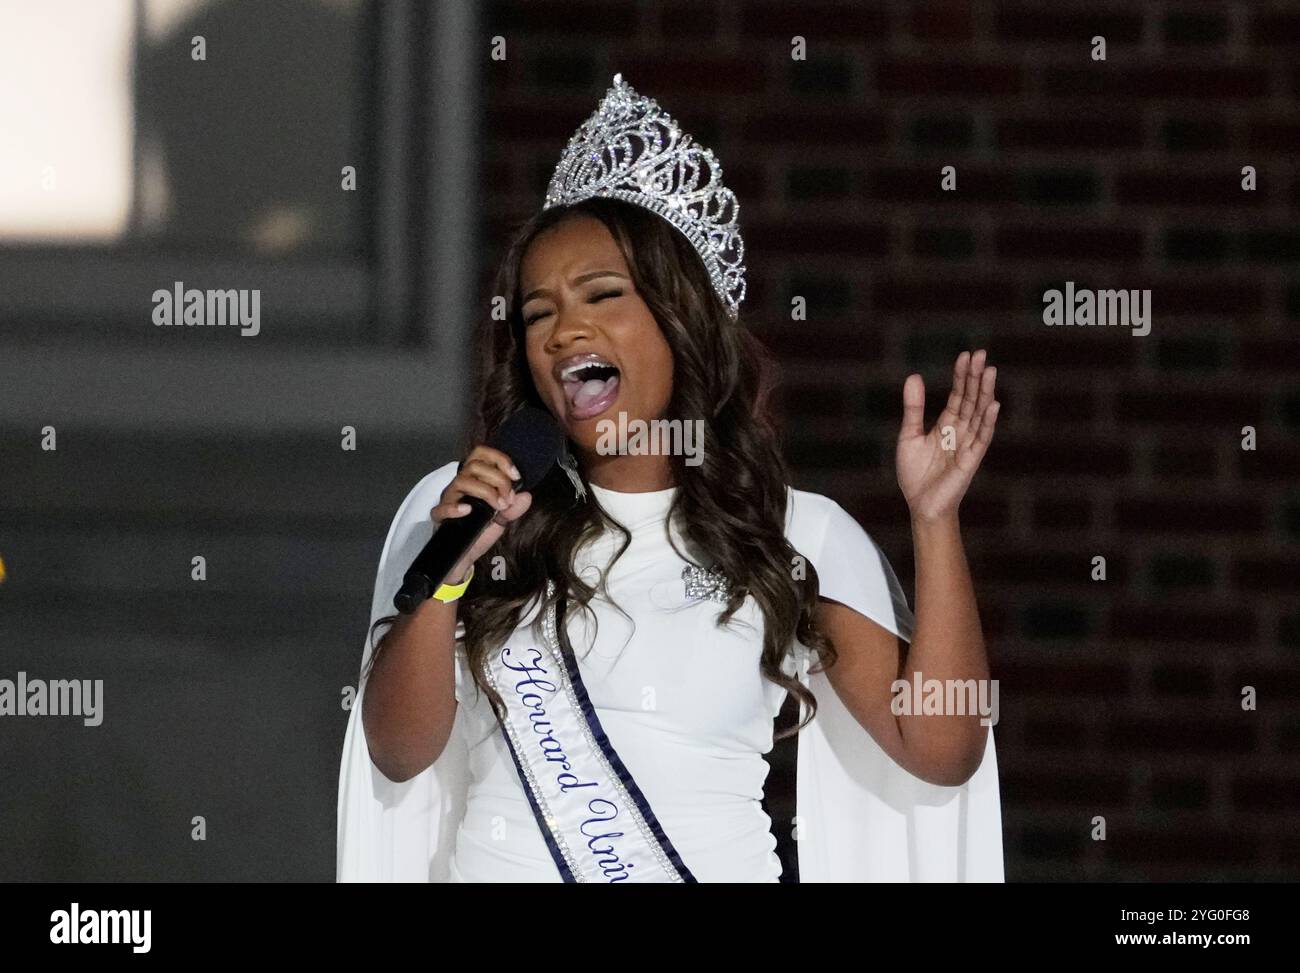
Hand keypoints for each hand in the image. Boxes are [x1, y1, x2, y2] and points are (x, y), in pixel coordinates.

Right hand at [431, 445, 533, 584]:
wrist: (464, 556)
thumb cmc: (479, 532)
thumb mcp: (502, 520)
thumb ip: (513, 508)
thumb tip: (526, 496)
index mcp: (474, 480)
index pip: (481, 454)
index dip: (499, 459)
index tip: (515, 475)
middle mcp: (460, 486)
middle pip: (474, 466)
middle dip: (498, 479)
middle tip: (508, 499)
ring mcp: (449, 499)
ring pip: (462, 481)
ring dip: (485, 491)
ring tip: (498, 507)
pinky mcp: (439, 517)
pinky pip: (441, 508)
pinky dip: (455, 508)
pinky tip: (468, 511)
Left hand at [896, 349, 999, 523]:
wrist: (920, 506)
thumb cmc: (915, 474)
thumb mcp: (909, 435)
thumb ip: (913, 408)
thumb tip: (914, 376)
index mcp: (946, 425)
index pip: (958, 395)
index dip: (961, 376)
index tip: (965, 355)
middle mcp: (960, 432)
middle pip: (971, 400)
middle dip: (976, 378)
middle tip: (981, 354)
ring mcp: (968, 445)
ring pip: (979, 414)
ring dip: (985, 393)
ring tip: (989, 370)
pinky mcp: (971, 460)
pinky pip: (982, 438)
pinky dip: (987, 421)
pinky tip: (992, 404)